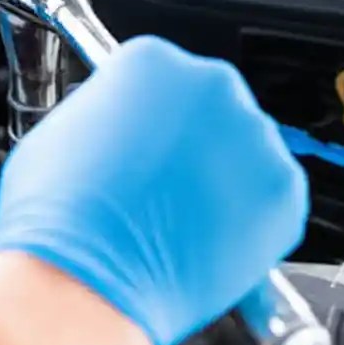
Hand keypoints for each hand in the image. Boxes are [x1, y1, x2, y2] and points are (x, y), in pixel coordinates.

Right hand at [0, 36, 307, 344]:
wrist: (85, 283)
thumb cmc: (60, 217)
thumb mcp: (58, 136)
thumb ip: (102, 119)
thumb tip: (115, 133)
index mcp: (152, 62)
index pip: (162, 76)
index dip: (148, 117)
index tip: (143, 141)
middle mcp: (211, 86)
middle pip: (210, 109)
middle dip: (192, 145)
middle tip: (160, 187)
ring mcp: (254, 137)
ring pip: (244, 155)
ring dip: (221, 183)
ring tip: (178, 222)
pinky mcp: (285, 193)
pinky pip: (273, 203)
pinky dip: (248, 225)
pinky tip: (204, 242)